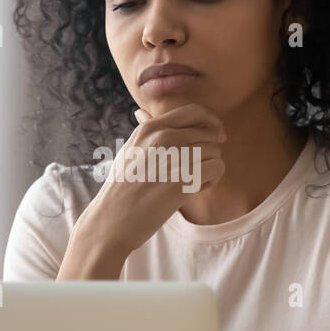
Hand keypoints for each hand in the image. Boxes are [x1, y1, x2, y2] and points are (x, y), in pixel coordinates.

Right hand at [73, 102, 225, 257]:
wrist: (112, 219)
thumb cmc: (121, 188)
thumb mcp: (129, 151)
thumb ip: (144, 131)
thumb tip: (142, 112)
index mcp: (150, 127)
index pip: (194, 111)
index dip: (212, 121)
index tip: (215, 135)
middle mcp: (163, 137)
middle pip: (209, 134)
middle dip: (209, 152)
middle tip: (195, 170)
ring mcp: (173, 157)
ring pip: (215, 151)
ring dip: (210, 168)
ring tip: (191, 182)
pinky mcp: (183, 179)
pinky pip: (216, 168)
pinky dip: (212, 180)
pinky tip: (195, 189)